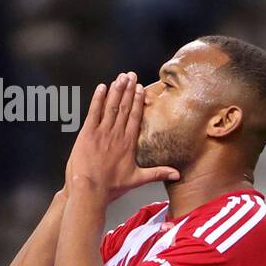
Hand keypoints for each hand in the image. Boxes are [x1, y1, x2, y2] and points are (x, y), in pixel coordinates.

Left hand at [64, 72, 179, 199]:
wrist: (90, 190)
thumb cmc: (112, 186)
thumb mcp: (137, 179)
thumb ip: (158, 173)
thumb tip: (178, 174)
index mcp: (129, 143)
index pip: (135, 117)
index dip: (138, 101)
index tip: (141, 89)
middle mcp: (117, 134)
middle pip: (125, 107)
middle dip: (128, 90)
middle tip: (131, 75)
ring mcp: (101, 132)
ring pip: (111, 107)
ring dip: (116, 91)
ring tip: (120, 77)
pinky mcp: (87, 133)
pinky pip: (94, 112)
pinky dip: (98, 99)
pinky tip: (102, 87)